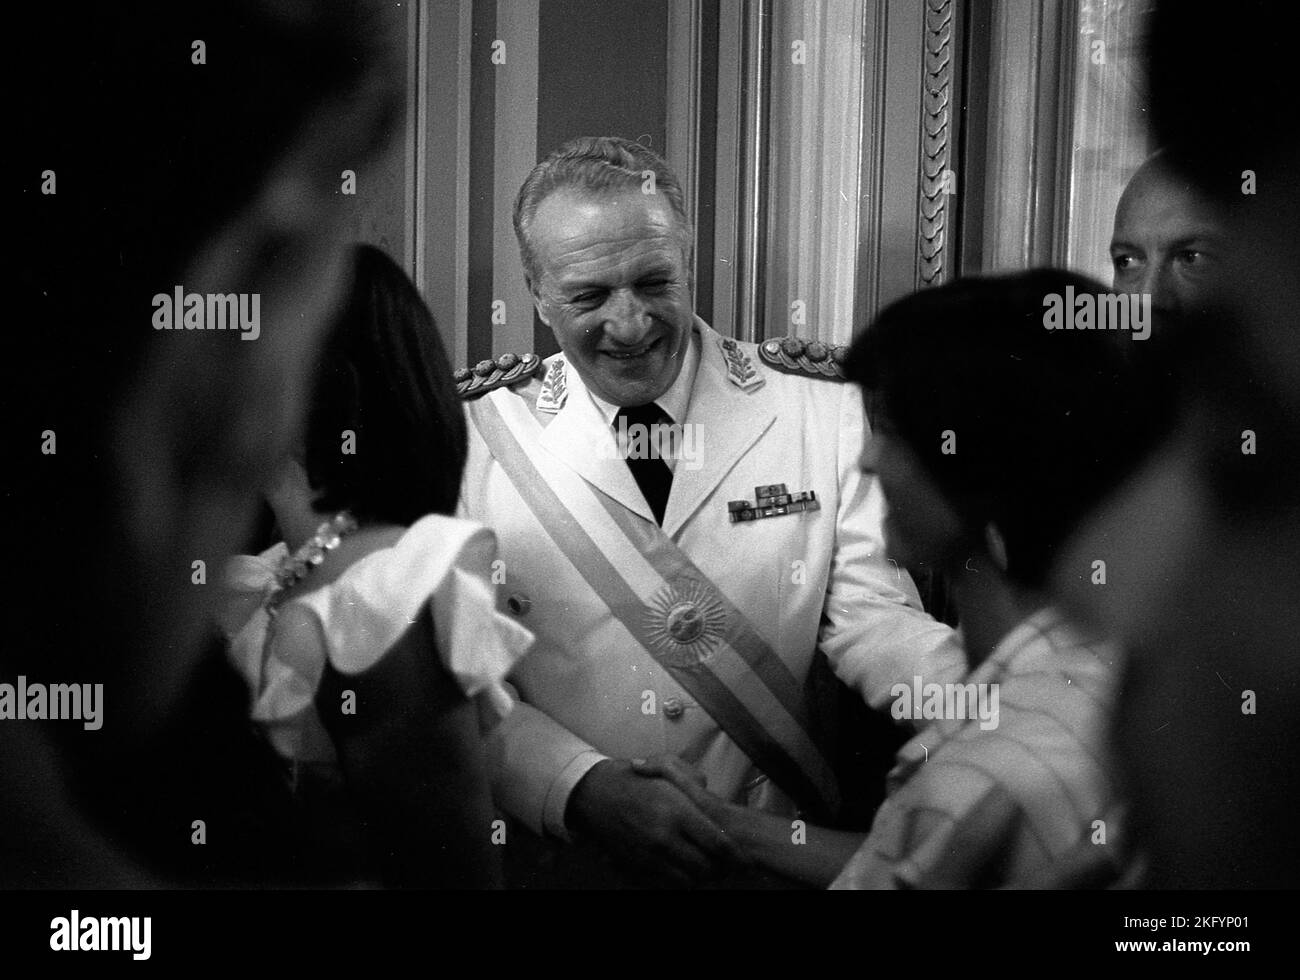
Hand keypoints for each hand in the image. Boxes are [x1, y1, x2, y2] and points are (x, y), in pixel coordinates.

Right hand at [565, 756, 746, 886]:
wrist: (594, 794)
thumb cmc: (633, 778)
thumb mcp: (666, 768)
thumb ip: (693, 779)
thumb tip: (709, 793)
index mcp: (677, 812)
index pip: (717, 843)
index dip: (736, 855)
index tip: (744, 858)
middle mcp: (665, 837)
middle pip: (706, 868)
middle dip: (721, 870)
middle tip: (727, 866)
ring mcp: (650, 855)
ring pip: (687, 881)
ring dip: (700, 878)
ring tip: (706, 868)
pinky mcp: (637, 866)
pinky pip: (665, 883)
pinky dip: (678, 880)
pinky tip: (682, 868)